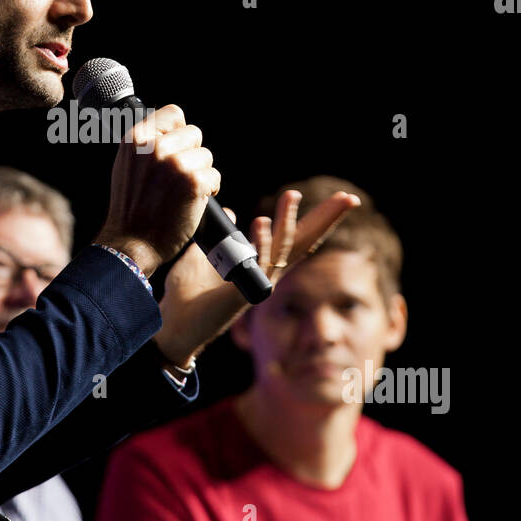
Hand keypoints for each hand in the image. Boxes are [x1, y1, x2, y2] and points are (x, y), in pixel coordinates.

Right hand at [93, 104, 219, 275]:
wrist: (131, 243)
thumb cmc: (130, 209)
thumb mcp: (126, 166)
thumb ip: (145, 144)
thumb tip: (170, 129)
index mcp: (136, 139)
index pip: (173, 113)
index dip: (179, 131)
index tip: (178, 147)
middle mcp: (155, 148)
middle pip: (194, 134)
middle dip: (191, 155)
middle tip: (178, 178)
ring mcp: (176, 165)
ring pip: (205, 156)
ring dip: (200, 174)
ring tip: (182, 192)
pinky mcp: (194, 183)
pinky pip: (214, 176)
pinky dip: (209, 190)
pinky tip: (192, 202)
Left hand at [152, 189, 360, 367]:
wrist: (171, 325)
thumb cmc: (187, 294)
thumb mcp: (203, 255)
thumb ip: (219, 235)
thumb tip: (229, 210)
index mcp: (261, 264)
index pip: (297, 237)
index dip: (319, 217)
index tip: (344, 198)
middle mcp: (266, 275)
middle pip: (304, 243)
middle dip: (326, 219)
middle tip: (348, 198)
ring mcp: (258, 285)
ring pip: (283, 249)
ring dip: (287, 221)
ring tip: (292, 195)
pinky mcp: (243, 294)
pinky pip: (256, 264)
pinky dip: (260, 243)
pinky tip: (260, 220)